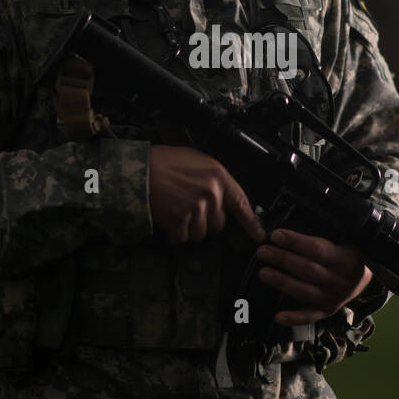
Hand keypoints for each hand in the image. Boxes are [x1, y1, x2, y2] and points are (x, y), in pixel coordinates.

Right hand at [148, 145, 266, 244]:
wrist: (140, 168)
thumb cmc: (164, 162)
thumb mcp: (197, 160)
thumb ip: (213, 179)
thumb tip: (221, 195)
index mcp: (218, 177)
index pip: (242, 203)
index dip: (251, 222)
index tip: (259, 235)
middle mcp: (210, 194)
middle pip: (218, 224)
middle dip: (206, 221)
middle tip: (191, 209)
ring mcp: (195, 208)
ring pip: (200, 233)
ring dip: (188, 228)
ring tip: (176, 212)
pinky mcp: (179, 220)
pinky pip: (182, 237)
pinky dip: (174, 234)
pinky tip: (168, 221)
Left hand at [255, 228, 373, 325]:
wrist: (366, 278)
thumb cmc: (348, 253)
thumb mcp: (344, 239)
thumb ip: (323, 233)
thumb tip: (294, 219)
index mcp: (344, 258)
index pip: (317, 249)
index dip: (295, 242)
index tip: (275, 235)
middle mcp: (339, 280)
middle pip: (307, 269)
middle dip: (283, 259)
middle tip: (262, 252)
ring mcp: (333, 297)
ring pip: (304, 291)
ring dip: (282, 282)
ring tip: (263, 273)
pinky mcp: (327, 310)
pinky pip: (310, 316)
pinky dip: (294, 318)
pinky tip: (278, 317)